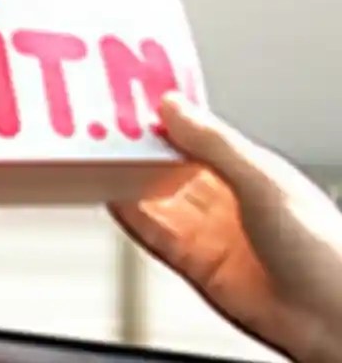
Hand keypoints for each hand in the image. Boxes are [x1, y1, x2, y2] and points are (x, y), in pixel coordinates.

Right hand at [110, 95, 341, 361]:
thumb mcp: (263, 180)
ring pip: (158, 199)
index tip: (134, 100)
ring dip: (131, 180)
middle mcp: (230, 199)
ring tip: (99, 157)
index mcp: (253, 171)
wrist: (331, 318)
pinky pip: (153, 235)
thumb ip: (213, 144)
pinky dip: (130, 217)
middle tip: (106, 127)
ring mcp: (211, 233)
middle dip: (142, 148)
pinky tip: (112, 198)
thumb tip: (174, 107)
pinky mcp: (196, 265)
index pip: (199, 135)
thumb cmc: (325, 249)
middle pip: (172, 166)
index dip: (167, 119)